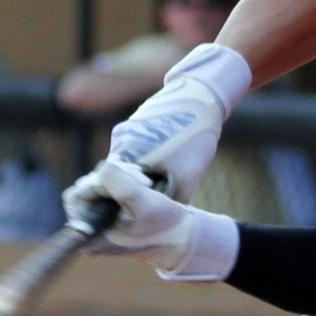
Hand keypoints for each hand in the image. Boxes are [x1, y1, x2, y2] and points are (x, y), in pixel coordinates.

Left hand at [65, 160, 237, 280]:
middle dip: (113, 177)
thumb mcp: (144, 203)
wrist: (180, 237)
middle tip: (141, 179)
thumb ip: (121, 185)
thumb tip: (102, 168)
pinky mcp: (108, 211)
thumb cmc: (164, 225)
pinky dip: (122, 178)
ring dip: (120, 175)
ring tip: (145, 182)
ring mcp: (98, 220)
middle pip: (86, 188)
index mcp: (91, 237)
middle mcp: (89, 230)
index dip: (99, 182)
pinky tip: (140, 181)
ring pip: (97, 184)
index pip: (77, 197)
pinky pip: (106, 186)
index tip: (129, 181)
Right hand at [98, 43, 250, 203]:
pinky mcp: (134, 123)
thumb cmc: (193, 136)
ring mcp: (125, 130)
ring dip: (143, 172)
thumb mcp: (187, 176)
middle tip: (155, 196)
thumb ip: (171, 200)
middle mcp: (119, 141)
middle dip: (136, 189)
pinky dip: (147, 158)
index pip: (113, 190)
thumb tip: (164, 221)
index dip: (124, 204)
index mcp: (126, 155)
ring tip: (165, 175)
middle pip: (121, 177)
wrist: (201, 94)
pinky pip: (135, 149)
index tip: (137, 212)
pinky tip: (166, 157)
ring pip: (129, 163)